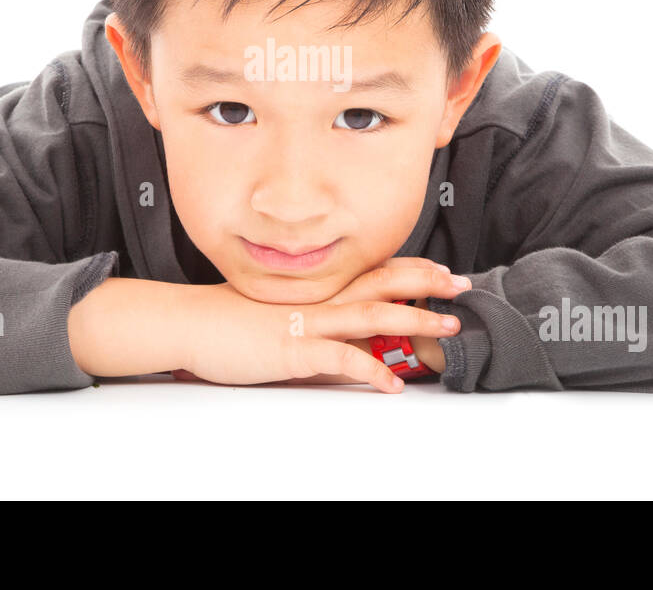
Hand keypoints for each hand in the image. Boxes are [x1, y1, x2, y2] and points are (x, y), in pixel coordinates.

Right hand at [171, 257, 469, 391]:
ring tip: (447, 327)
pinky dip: (370, 370)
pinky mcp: (294, 349)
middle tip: (462, 286)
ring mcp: (308, 321)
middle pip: (382, 283)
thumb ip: (319, 324)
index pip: (372, 270)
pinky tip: (392, 384)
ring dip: (413, 319)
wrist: (190, 323)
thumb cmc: (229, 320)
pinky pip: (340, 360)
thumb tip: (352, 341)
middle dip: (426, 283)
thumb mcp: (282, 315)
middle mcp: (318, 299)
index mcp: (316, 288)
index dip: (411, 268)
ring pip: (372, 315)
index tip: (442, 270)